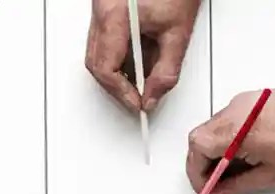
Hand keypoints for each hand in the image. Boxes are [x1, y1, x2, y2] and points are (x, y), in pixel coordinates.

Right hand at [86, 0, 201, 111]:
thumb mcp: (178, 32)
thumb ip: (166, 71)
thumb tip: (153, 96)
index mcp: (115, 14)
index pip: (106, 68)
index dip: (121, 92)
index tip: (137, 102)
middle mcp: (101, 9)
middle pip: (96, 62)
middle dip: (117, 86)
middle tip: (138, 97)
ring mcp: (100, 6)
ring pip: (96, 52)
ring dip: (117, 71)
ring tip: (141, 80)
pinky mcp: (105, 6)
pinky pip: (103, 38)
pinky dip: (118, 55)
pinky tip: (137, 60)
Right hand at [186, 72, 274, 193]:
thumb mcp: (271, 175)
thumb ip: (236, 185)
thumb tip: (218, 190)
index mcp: (240, 131)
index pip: (197, 147)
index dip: (195, 171)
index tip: (203, 186)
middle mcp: (237, 111)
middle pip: (199, 136)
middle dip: (201, 161)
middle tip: (213, 181)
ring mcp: (242, 102)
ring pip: (211, 127)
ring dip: (214, 149)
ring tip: (232, 168)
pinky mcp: (249, 99)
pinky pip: (225, 119)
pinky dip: (225, 137)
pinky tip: (241, 151)